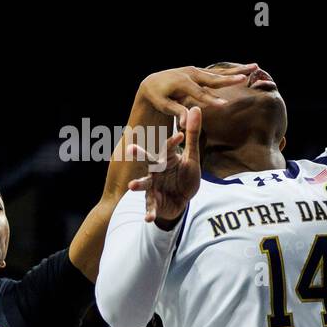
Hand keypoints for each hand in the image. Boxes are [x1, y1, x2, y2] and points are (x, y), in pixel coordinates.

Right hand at [126, 105, 201, 224]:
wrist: (181, 199)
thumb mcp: (192, 157)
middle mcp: (156, 170)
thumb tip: (196, 108)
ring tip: (131, 186)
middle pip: (147, 161)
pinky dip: (150, 212)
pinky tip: (148, 218)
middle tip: (130, 148)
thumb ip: (192, 135)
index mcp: (165, 157)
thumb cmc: (184, 175)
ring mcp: (153, 186)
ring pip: (144, 183)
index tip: (179, 135)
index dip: (173, 142)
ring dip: (138, 184)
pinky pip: (151, 206)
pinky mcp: (154, 201)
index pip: (168, 147)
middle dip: (139, 155)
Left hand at [137, 64, 255, 120]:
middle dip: (231, 79)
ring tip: (255, 67)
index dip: (211, 100)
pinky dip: (233, 71)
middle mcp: (191, 73)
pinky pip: (219, 71)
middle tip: (246, 78)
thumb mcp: (163, 105)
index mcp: (182, 83)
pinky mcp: (200, 71)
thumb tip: (185, 123)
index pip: (199, 94)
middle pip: (214, 78)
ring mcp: (197, 70)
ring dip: (238, 70)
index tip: (224, 104)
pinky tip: (246, 70)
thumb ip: (176, 111)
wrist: (153, 82)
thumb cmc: (158, 97)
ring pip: (220, 72)